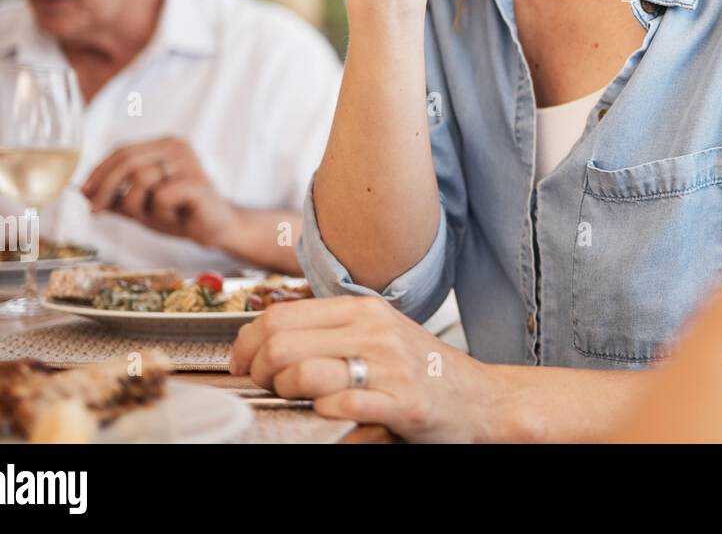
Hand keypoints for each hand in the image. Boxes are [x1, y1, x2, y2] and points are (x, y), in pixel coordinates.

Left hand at [81, 137, 236, 247]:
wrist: (216, 229)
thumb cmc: (179, 214)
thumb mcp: (141, 205)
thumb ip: (116, 197)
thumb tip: (82, 193)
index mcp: (163, 146)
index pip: (122, 151)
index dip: (99, 172)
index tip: (84, 193)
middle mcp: (176, 148)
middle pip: (127, 161)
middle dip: (106, 188)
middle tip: (96, 211)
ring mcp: (189, 163)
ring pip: (141, 180)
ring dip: (137, 206)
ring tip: (153, 216)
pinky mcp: (198, 182)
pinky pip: (162, 196)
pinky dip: (160, 213)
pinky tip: (175, 216)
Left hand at [230, 296, 495, 441]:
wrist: (480, 397)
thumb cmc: (420, 368)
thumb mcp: (376, 332)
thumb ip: (330, 328)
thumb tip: (266, 333)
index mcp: (361, 308)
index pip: (279, 315)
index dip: (246, 343)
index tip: (241, 362)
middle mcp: (373, 330)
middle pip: (281, 344)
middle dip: (257, 371)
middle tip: (263, 385)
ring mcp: (388, 365)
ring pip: (302, 374)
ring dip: (285, 393)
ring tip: (294, 399)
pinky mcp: (402, 402)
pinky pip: (339, 406)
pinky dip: (321, 413)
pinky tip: (328, 412)